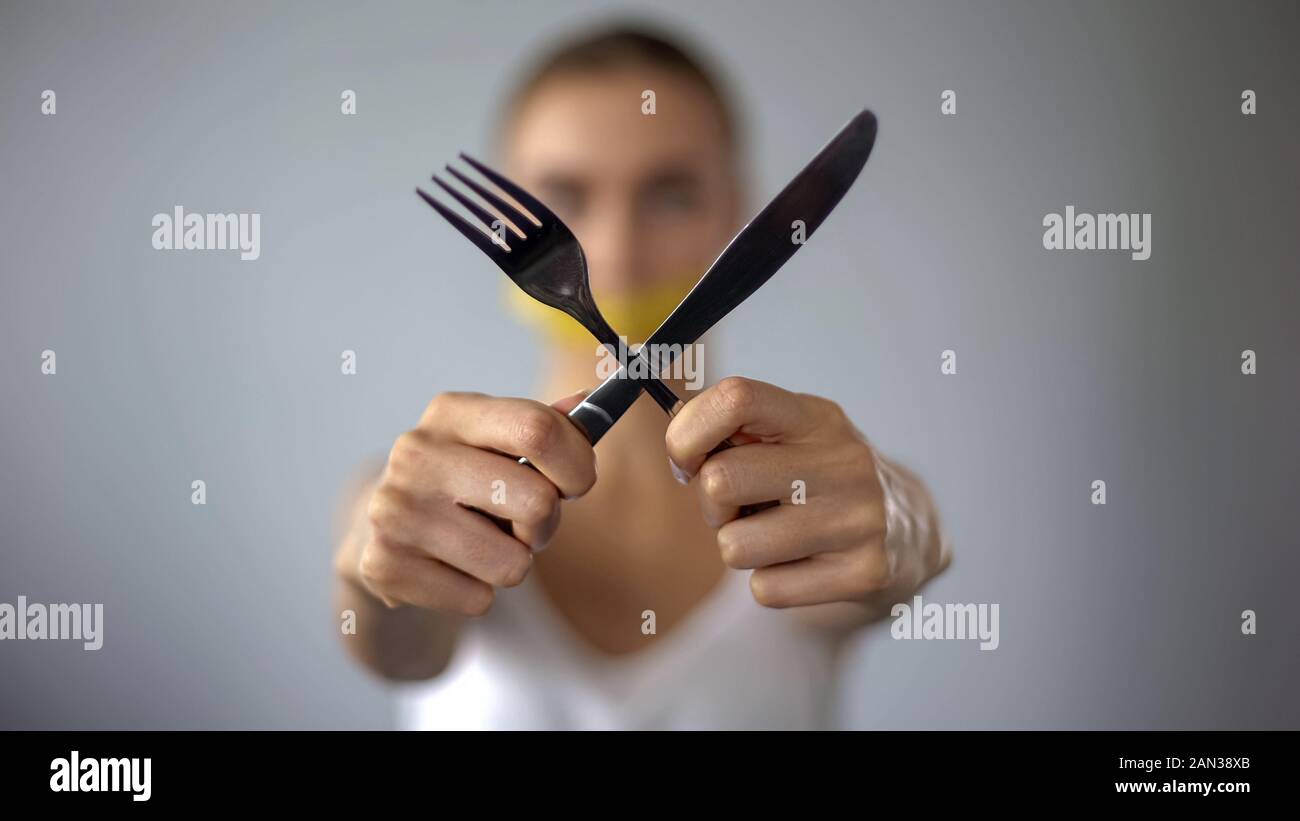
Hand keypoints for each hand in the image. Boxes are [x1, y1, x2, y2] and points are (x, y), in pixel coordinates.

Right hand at [339, 391, 596, 615]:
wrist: (384, 531)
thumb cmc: (464, 482)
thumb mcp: (497, 443)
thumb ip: (546, 425)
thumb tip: (589, 401)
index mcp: (452, 413)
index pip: (538, 430)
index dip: (576, 465)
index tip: (576, 483)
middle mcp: (416, 454)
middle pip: (538, 502)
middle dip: (547, 524)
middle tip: (524, 524)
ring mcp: (395, 510)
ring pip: (513, 563)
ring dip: (512, 563)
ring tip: (482, 545)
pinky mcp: (385, 565)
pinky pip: (478, 599)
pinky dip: (477, 592)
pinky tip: (450, 568)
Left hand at [665, 376, 947, 610]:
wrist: (908, 533)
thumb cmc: (821, 479)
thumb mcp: (791, 437)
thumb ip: (734, 433)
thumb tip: (677, 445)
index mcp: (816, 418)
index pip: (735, 398)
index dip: (689, 431)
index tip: (687, 458)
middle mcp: (843, 462)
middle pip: (720, 480)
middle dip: (712, 503)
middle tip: (740, 506)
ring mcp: (857, 519)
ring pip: (734, 545)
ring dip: (739, 546)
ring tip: (775, 534)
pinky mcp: (863, 573)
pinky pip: (765, 589)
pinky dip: (770, 582)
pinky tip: (802, 564)